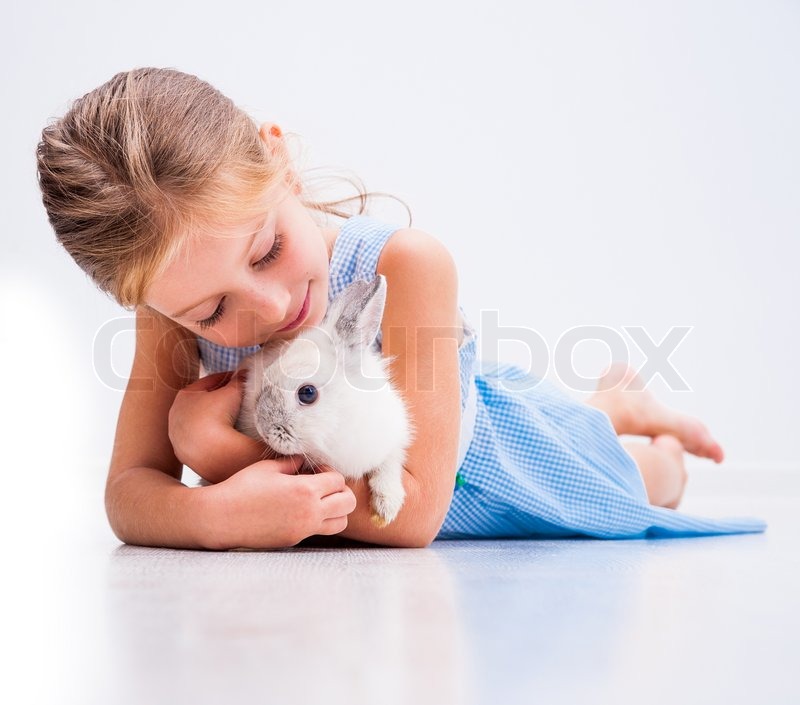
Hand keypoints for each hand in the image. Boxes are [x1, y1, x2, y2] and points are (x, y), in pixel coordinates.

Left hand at [169, 370, 264, 476]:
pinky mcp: (184, 454)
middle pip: (202, 403)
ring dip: (214, 420)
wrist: (211, 453)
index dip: (226, 378)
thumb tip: (246, 372)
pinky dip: (211, 438)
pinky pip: (201, 441)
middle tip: (238, 398)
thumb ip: (239, 380)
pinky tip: (224, 438)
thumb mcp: (232, 393)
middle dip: (219, 400)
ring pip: (200, 423)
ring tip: (234, 419)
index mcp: (184, 397)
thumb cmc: (217, 418)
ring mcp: (178, 437)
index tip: (239, 378)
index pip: (208, 382)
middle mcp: (176, 416)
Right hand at [201, 456, 357, 548]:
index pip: (339, 480)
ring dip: (336, 510)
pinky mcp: (294, 540)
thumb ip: (293, 463)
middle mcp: (309, 512)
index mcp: (305, 490)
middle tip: (323, 485)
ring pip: (340, 523)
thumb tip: (306, 461)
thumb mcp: (269, 468)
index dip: (330, 472)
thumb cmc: (242, 487)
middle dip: (341, 491)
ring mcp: (303, 530)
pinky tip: (300, 510)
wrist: (220, 518)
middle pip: (348, 503)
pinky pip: (319, 531)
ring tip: (317, 500)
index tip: (315, 470)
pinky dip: (319, 521)